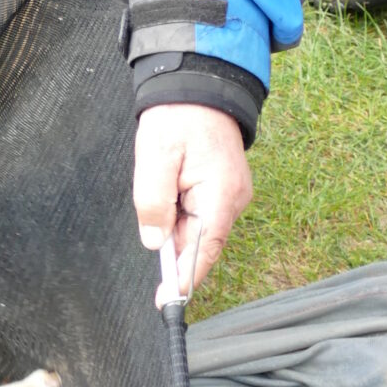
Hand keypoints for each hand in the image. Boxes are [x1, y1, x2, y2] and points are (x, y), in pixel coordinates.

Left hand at [132, 103, 251, 289]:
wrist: (198, 87)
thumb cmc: (178, 117)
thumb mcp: (155, 155)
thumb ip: (153, 201)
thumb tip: (155, 242)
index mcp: (220, 193)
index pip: (205, 248)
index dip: (186, 277)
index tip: (168, 299)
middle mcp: (233, 199)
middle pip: (200, 241)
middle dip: (172, 242)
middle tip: (153, 202)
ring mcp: (230, 195)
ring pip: (197, 229)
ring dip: (173, 221)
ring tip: (162, 178)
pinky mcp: (222, 190)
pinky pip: (199, 214)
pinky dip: (179, 212)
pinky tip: (169, 184)